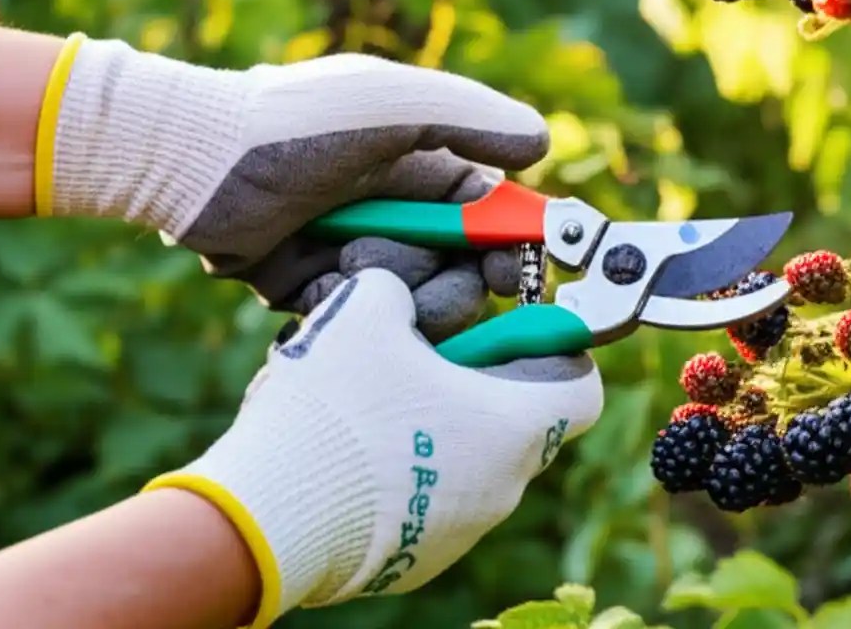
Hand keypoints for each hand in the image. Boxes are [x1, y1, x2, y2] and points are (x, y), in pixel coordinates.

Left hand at [47, 38, 546, 336]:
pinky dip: (338, 305)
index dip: (513, 252)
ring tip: (342, 258)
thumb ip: (470, 117)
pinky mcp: (310, 289)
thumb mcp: (392, 105)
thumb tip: (541, 145)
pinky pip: (352, 319)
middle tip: (423, 289)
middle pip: (459, 277)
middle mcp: (396, 214)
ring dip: (385, 288)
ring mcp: (354, 253)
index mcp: (423, 170)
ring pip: (408, 305)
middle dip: (446, 286)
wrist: (193, 161)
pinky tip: (310, 279)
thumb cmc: (296, 124)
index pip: (491, 220)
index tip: (520, 278)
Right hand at [145, 269, 602, 626]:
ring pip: (471, 462)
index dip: (554, 350)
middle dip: (478, 383)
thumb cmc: (335, 410)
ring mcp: (463, 530)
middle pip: (518, 421)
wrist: (271, 516)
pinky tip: (353, 455)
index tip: (513, 329)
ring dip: (438, 427)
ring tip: (374, 404)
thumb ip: (399, 289)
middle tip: (423, 357)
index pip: (580, 387)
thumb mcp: (364, 311)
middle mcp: (505, 487)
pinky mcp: (418, 561)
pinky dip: (406, 473)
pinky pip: (429, 503)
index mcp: (515, 426)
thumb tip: (396, 293)